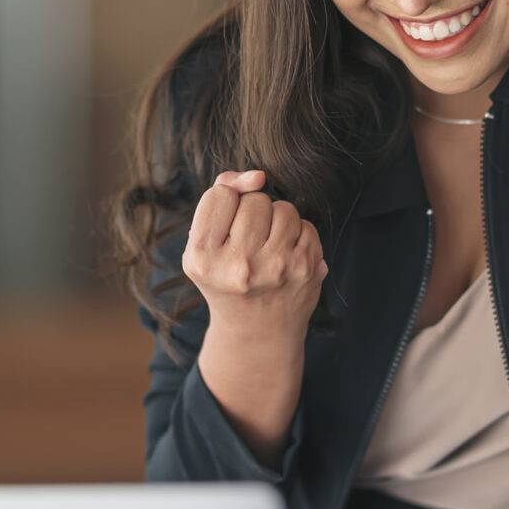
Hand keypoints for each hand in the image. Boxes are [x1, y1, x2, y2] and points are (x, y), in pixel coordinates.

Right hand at [182, 169, 325, 339]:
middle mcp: (239, 266)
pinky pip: (305, 224)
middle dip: (252, 214)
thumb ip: (220, 197)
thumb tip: (258, 176)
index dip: (225, 207)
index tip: (225, 233)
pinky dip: (297, 236)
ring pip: (283, 208)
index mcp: (203, 259)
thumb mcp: (203, 245)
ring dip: (277, 222)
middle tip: (247, 246)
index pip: (220, 194)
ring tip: (267, 250)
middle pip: (254, 200)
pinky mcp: (306, 269)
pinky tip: (286, 258)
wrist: (256, 333)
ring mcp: (276, 268)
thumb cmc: (225, 279)